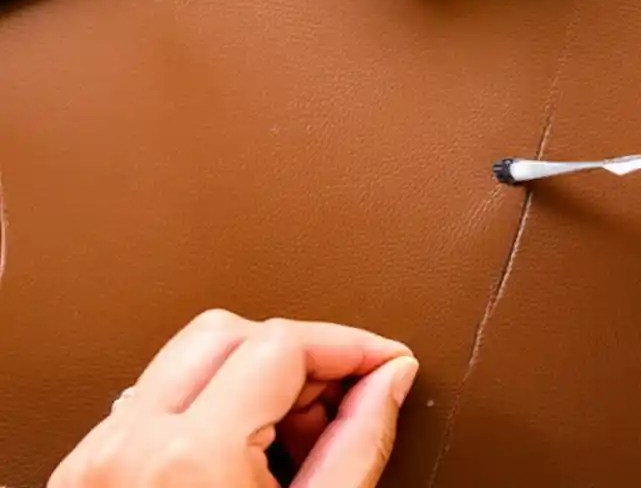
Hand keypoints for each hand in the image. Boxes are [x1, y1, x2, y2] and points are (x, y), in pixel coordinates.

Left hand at [50, 310, 417, 487]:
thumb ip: (360, 442)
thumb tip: (388, 382)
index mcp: (189, 460)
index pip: (282, 345)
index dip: (349, 344)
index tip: (386, 362)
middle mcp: (129, 449)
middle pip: (229, 333)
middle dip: (301, 355)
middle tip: (347, 397)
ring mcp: (97, 462)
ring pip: (186, 359)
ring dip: (255, 378)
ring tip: (298, 441)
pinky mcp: (86, 477)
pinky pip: (156, 402)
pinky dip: (213, 407)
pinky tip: (251, 456)